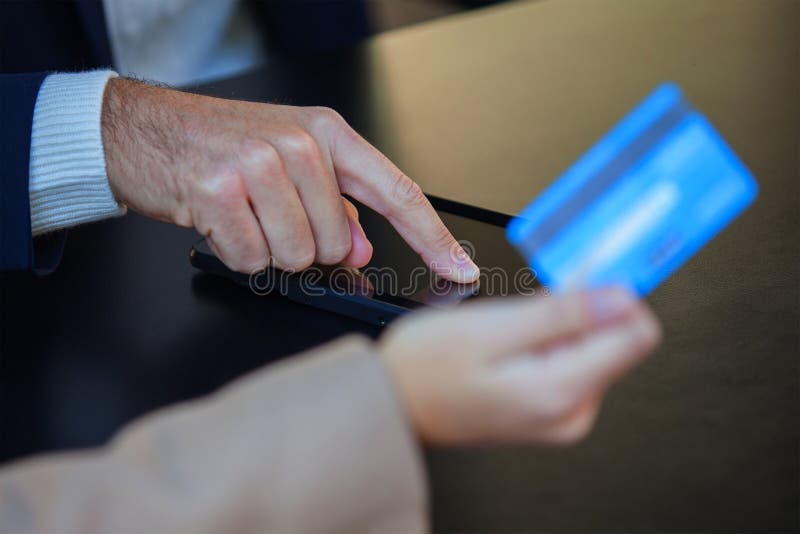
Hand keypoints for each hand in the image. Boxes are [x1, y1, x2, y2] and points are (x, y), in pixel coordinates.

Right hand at [100, 78, 478, 280]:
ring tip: (245, 216)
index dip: (433, 238)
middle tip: (270, 217)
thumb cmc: (220, 147)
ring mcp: (260, 164)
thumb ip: (335, 206)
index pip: (397, 192)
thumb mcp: (289, 164)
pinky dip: (236, 253)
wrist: (145, 130)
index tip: (459, 268)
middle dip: (305, 246)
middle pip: (337, 243)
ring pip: (297, 256)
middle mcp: (300, 143)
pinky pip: (252, 258)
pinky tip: (221, 221)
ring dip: (269, 250)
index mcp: (327, 133)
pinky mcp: (219, 189)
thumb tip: (362, 247)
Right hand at [379, 287, 660, 444]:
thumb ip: (563, 314)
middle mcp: (572, 411)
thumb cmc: (427, 369)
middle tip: (537, 292)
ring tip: (515, 318)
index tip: (595, 268)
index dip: (617, 291)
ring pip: (592, 345)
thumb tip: (621, 296)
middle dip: (584, 304)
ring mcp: (562, 413)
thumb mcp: (491, 327)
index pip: (637, 333)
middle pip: (615, 338)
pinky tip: (518, 332)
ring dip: (564, 318)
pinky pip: (571, 359)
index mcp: (562, 392)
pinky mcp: (551, 407)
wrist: (395, 403)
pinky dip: (553, 335)